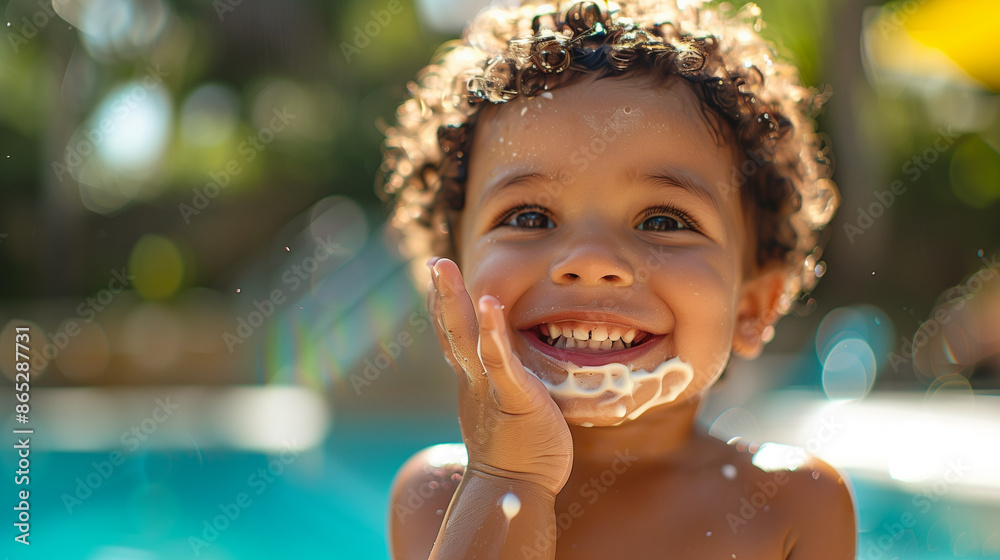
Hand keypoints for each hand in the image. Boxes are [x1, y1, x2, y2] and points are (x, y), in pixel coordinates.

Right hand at [427, 257, 572, 495]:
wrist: (514, 490)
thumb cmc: (518, 452)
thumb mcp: (504, 409)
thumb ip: (502, 385)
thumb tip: (506, 368)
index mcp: (473, 380)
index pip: (454, 335)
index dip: (444, 304)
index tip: (437, 273)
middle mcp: (473, 380)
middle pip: (451, 329)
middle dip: (442, 293)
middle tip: (435, 261)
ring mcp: (488, 387)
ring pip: (464, 337)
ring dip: (452, 301)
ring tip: (443, 268)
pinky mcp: (512, 396)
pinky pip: (498, 360)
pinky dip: (492, 332)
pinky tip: (490, 304)